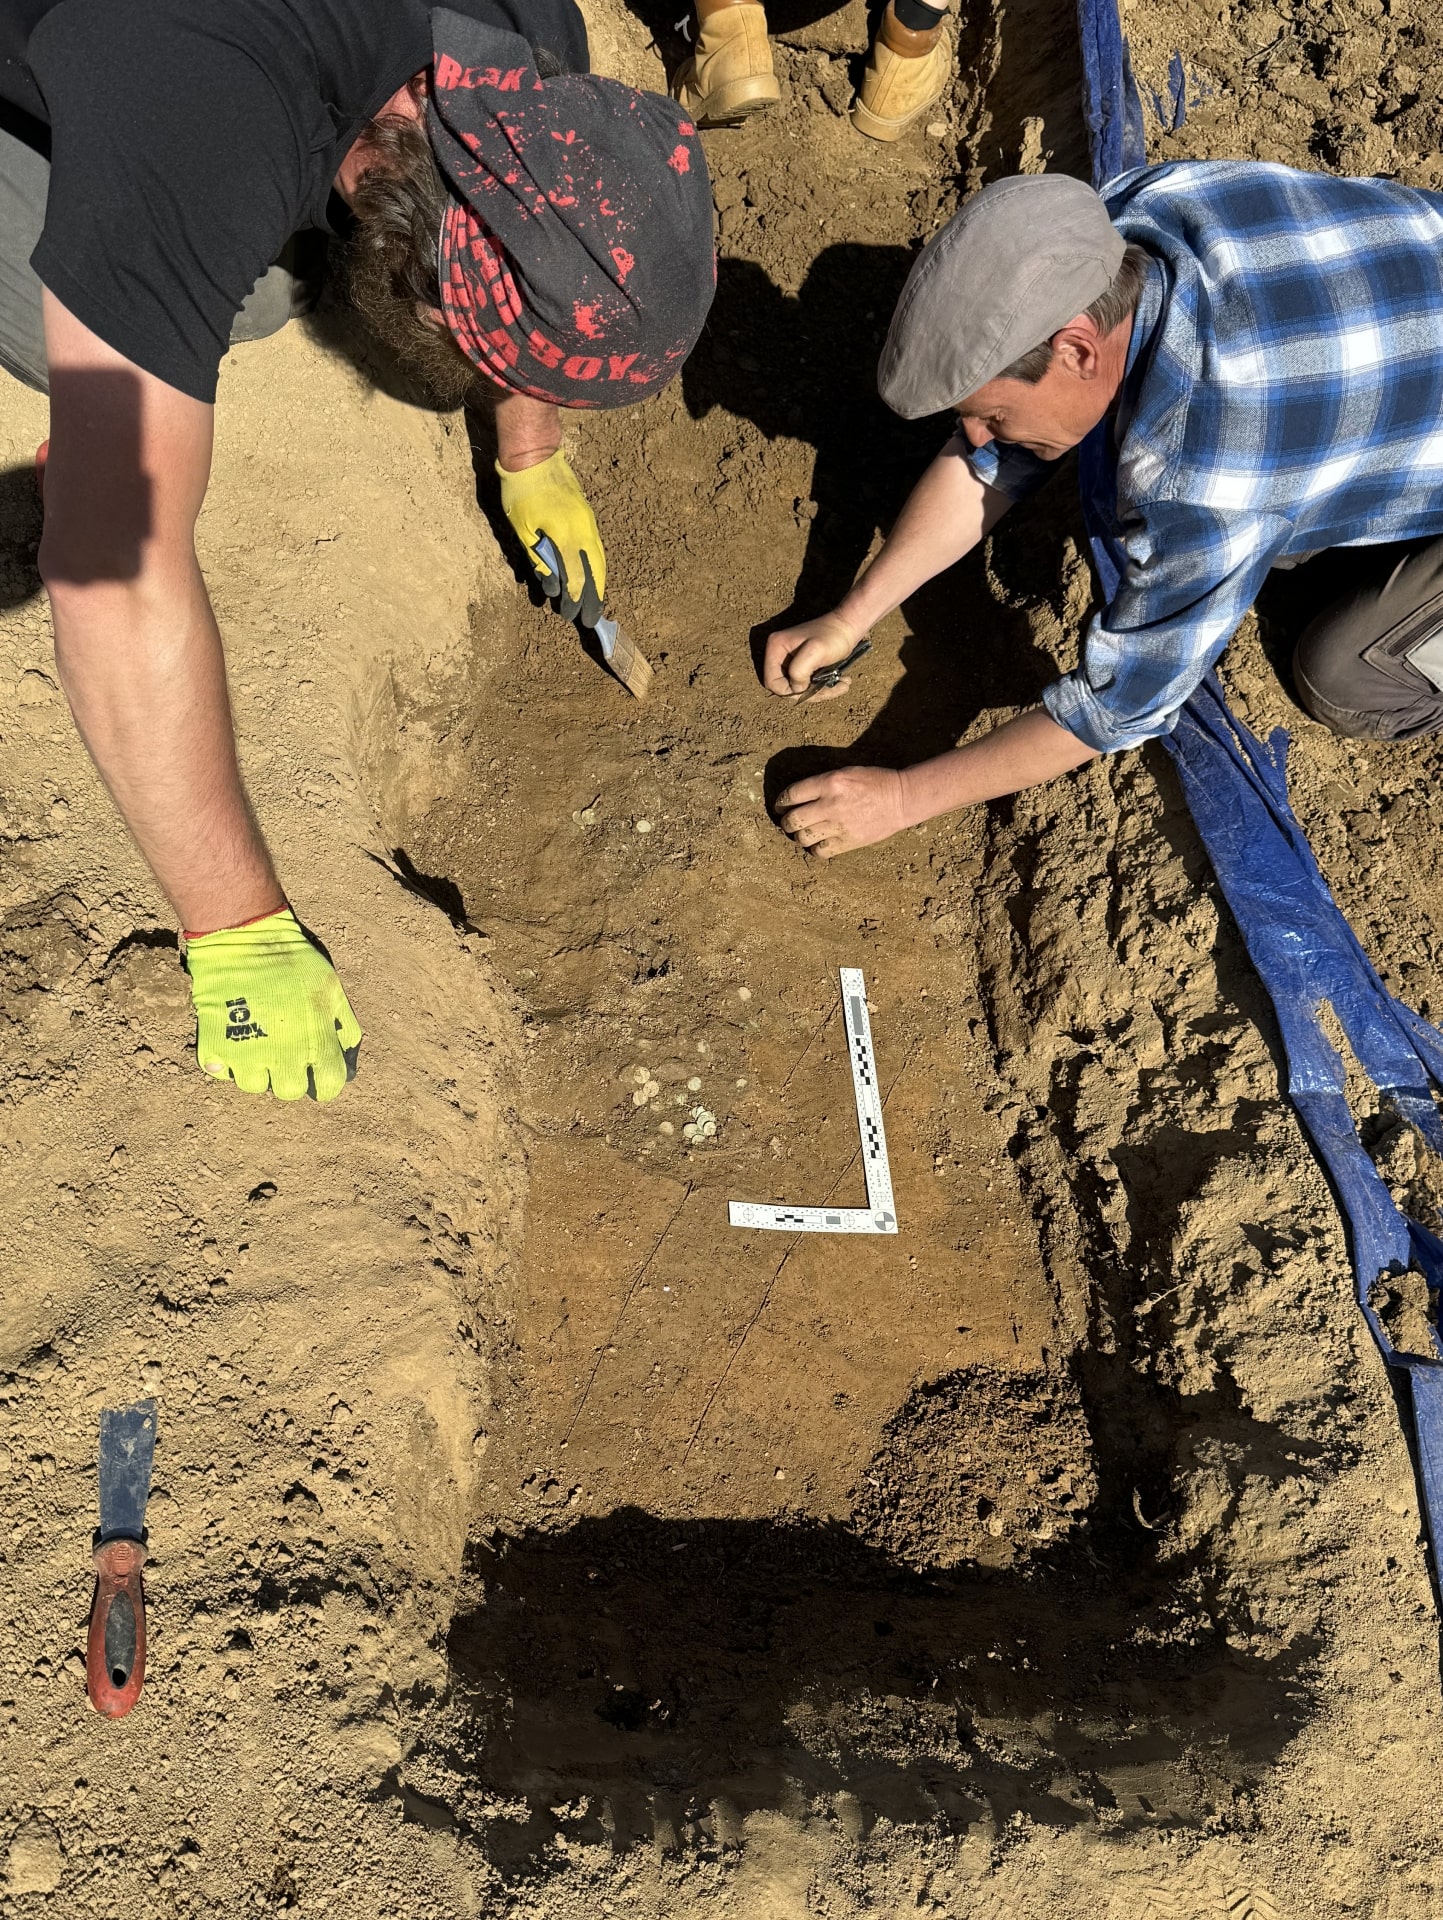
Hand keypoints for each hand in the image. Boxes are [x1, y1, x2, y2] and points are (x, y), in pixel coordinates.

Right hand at [184, 908, 361, 1101]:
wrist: (243, 940)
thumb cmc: (293, 961)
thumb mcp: (332, 989)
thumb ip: (344, 1029)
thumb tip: (349, 1067)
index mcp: (316, 1042)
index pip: (328, 1087)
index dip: (324, 1082)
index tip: (316, 1071)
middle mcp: (283, 1056)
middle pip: (289, 1091)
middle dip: (289, 1076)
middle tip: (284, 1053)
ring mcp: (246, 1054)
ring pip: (254, 1084)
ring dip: (256, 1069)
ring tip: (256, 1042)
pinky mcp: (214, 1047)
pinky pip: (220, 1071)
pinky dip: (224, 1060)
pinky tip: (231, 1037)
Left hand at [497, 449, 605, 625]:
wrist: (535, 456)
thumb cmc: (522, 491)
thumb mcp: (523, 529)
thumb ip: (539, 558)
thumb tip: (552, 583)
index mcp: (566, 535)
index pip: (575, 575)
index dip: (574, 597)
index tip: (571, 614)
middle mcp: (583, 530)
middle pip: (595, 571)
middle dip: (593, 597)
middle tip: (591, 618)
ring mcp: (589, 522)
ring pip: (599, 559)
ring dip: (598, 583)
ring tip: (596, 603)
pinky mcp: (588, 516)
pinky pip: (596, 547)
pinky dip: (596, 566)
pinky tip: (593, 577)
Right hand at [764, 611, 863, 702]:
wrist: (849, 626)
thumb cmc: (833, 635)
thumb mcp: (814, 652)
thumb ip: (798, 671)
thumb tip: (796, 689)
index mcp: (776, 647)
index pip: (772, 681)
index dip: (790, 690)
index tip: (811, 687)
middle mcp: (779, 654)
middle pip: (786, 687)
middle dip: (809, 693)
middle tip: (831, 689)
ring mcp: (791, 660)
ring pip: (799, 688)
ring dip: (820, 692)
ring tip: (842, 685)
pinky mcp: (803, 664)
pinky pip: (808, 684)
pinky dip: (824, 687)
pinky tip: (842, 682)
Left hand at [775, 765, 911, 858]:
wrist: (900, 799)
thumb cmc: (873, 782)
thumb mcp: (845, 773)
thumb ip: (821, 784)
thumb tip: (798, 798)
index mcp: (829, 783)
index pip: (791, 794)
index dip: (780, 802)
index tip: (780, 806)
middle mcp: (830, 804)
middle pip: (793, 820)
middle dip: (786, 822)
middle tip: (788, 822)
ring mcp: (839, 825)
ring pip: (803, 838)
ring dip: (799, 836)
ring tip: (803, 833)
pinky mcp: (848, 842)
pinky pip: (820, 851)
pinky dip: (815, 849)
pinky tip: (819, 843)